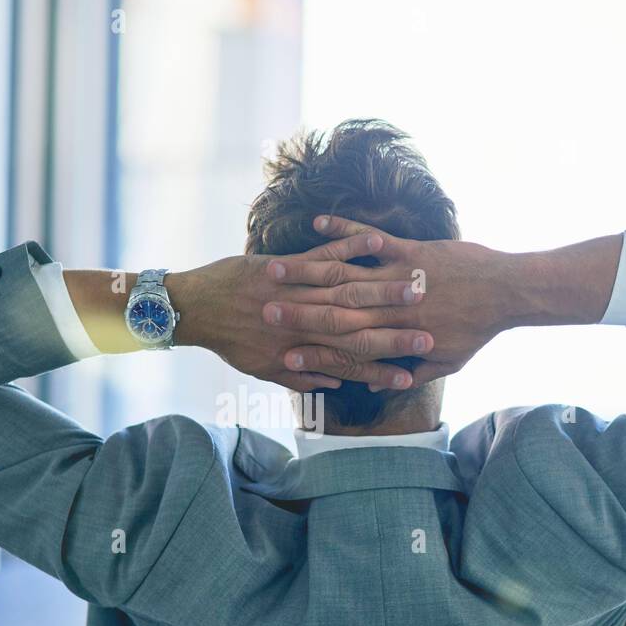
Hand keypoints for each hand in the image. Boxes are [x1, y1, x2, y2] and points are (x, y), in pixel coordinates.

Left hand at [170, 230, 435, 392]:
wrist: (194, 309)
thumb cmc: (230, 341)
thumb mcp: (263, 369)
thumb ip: (300, 377)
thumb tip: (331, 382)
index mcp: (298, 352)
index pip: (349, 365)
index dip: (381, 373)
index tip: (411, 378)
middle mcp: (301, 324)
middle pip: (357, 329)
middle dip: (396, 332)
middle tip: (430, 333)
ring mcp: (294, 291)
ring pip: (346, 289)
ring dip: (384, 286)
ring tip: (418, 285)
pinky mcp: (284, 265)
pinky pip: (322, 254)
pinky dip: (349, 245)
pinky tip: (377, 242)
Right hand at [261, 216, 518, 388]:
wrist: (508, 292)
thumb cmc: (478, 329)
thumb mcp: (447, 361)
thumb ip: (412, 373)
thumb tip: (383, 384)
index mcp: (394, 336)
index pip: (343, 347)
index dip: (310, 351)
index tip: (280, 354)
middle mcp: (389, 308)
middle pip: (332, 310)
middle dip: (295, 310)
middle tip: (261, 310)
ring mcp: (397, 276)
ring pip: (344, 274)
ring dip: (307, 270)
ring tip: (273, 269)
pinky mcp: (408, 250)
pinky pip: (369, 238)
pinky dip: (344, 230)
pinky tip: (318, 221)